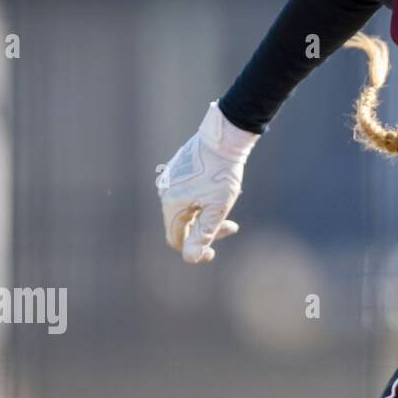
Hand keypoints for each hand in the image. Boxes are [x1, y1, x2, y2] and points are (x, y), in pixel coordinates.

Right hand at [157, 101, 259, 263]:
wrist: (224, 138)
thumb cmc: (222, 174)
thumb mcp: (217, 208)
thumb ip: (203, 235)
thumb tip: (191, 259)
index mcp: (171, 204)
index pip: (176, 240)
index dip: (194, 250)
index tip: (213, 252)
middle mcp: (165, 193)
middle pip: (183, 225)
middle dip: (206, 230)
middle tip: (232, 227)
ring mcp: (170, 181)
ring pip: (188, 209)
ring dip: (207, 215)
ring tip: (229, 208)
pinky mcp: (178, 171)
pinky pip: (188, 195)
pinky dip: (203, 201)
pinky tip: (220, 193)